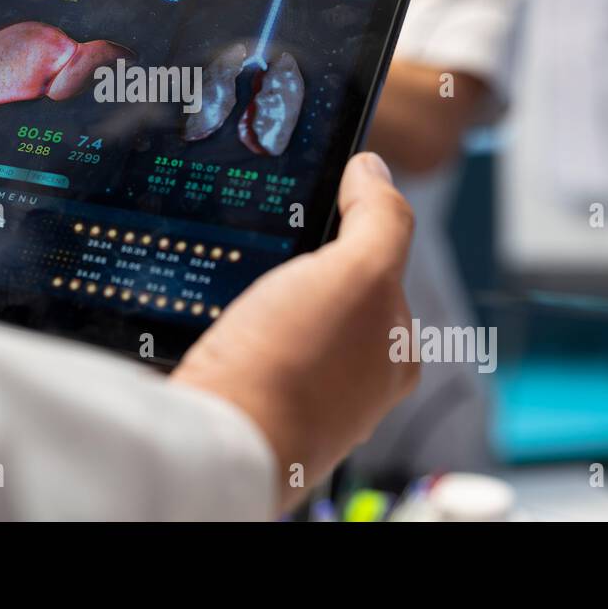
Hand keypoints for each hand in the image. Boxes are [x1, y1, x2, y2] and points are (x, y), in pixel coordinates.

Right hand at [172, 152, 416, 513]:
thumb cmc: (296, 365)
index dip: (349, 225)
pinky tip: (213, 316)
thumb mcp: (360, 271)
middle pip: (325, 290)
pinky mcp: (245, 401)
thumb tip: (373, 170)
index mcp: (395, 353)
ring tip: (235, 281)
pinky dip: (226, 323)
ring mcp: (296, 396)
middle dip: (295, 262)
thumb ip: (379, 217)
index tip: (312, 203)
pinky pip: (239, 342)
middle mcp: (353, 381)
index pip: (381, 266)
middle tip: (264, 245)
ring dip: (254, 293)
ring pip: (278, 316)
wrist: (216, 438)